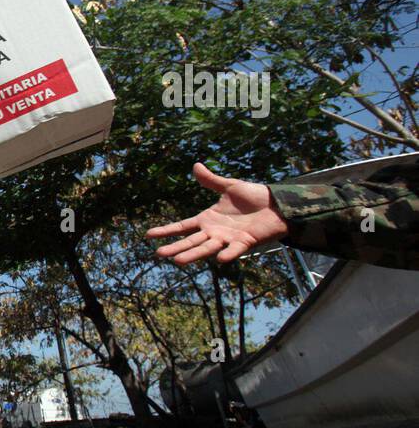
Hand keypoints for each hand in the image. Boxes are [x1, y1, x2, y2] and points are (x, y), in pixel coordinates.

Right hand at [146, 163, 288, 264]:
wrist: (278, 204)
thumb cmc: (254, 197)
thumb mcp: (230, 186)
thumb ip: (211, 180)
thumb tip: (195, 165)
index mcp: (208, 219)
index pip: (183, 226)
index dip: (166, 230)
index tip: (148, 234)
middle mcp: (214, 232)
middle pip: (191, 241)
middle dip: (175, 247)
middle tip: (160, 254)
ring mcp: (228, 238)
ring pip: (206, 248)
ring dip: (193, 255)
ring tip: (178, 261)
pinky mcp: (245, 242)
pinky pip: (234, 250)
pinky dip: (228, 254)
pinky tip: (219, 258)